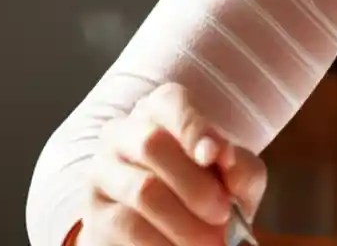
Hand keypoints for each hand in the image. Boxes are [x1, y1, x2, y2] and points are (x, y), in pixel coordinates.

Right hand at [80, 83, 267, 244]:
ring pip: (142, 190)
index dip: (194, 127)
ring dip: (184, 222)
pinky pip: (129, 227)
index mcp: (161, 110)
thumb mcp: (236, 175)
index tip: (220, 156)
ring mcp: (102, 172)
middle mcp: (123, 133)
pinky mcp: (95, 214)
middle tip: (223, 215)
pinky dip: (164, 242)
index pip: (170, 103)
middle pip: (151, 145)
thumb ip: (241, 166)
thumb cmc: (210, 188)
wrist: (176, 229)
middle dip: (195, 186)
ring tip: (211, 242)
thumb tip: (229, 161)